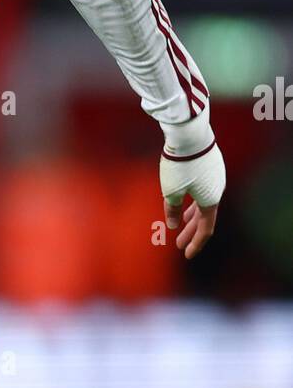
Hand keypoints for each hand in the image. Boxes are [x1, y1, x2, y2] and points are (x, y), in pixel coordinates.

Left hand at [159, 137, 224, 258]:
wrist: (190, 132)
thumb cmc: (180, 165)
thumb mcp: (171, 191)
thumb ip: (173, 210)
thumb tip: (174, 224)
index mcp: (211, 200)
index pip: (206, 229)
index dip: (195, 243)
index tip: (185, 254)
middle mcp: (217, 189)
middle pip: (204, 217)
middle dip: (191, 232)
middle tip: (179, 245)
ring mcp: (215, 176)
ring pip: (203, 201)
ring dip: (192, 215)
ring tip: (181, 224)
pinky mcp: (210, 164)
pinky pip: (203, 188)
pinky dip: (193, 199)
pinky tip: (185, 199)